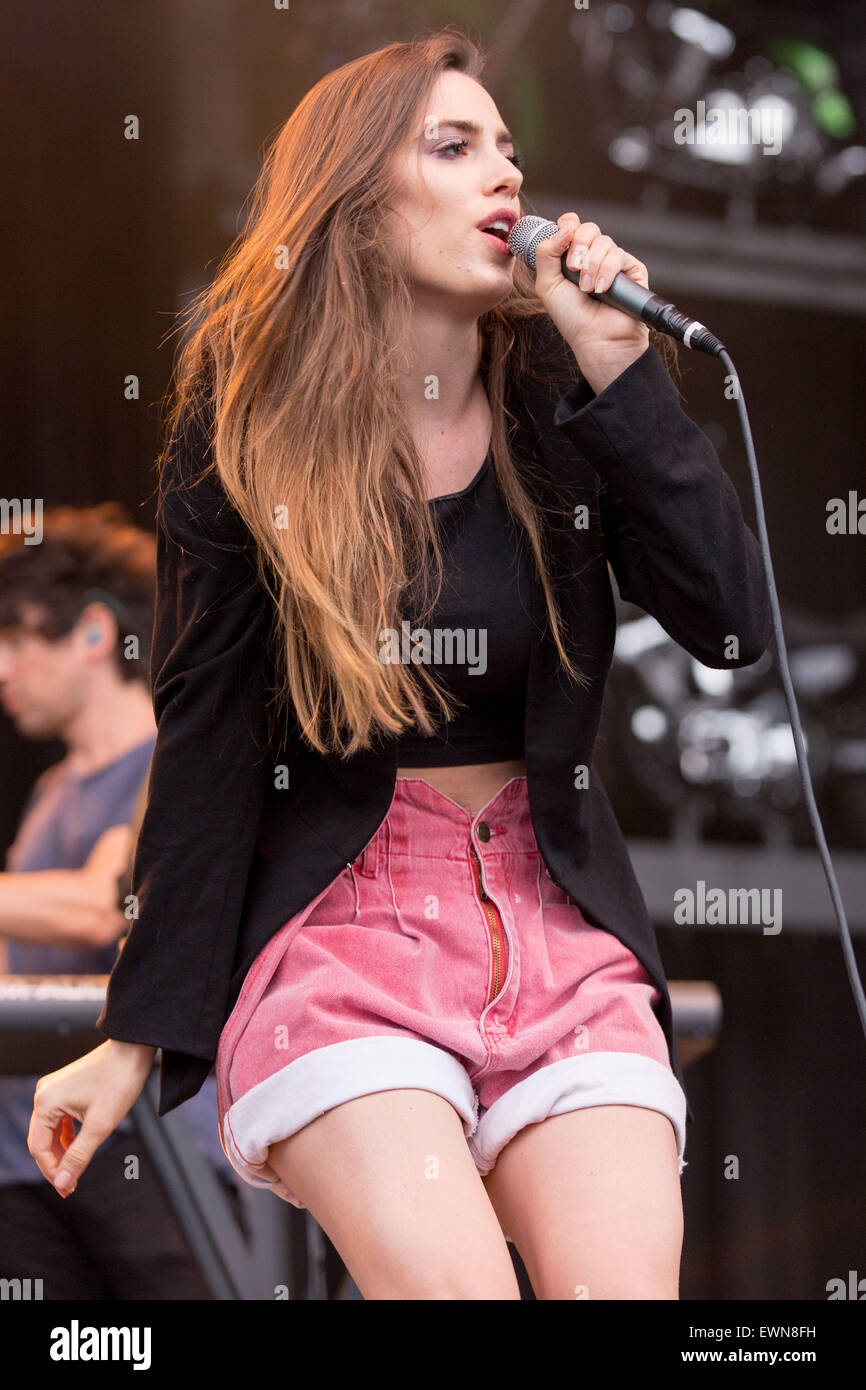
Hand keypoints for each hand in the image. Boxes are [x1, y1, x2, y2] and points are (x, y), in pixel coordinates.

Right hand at [27, 1039, 155, 1195]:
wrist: (133, 1049)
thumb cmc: (119, 1082)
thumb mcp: (100, 1126)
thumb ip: (78, 1157)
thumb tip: (63, 1183)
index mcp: (46, 1102)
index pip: (39, 1148)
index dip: (52, 1172)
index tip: (67, 1189)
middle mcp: (44, 1094)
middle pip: (41, 1140)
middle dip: (55, 1164)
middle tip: (70, 1187)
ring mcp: (54, 1089)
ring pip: (50, 1130)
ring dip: (61, 1152)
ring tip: (74, 1172)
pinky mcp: (65, 1087)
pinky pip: (60, 1119)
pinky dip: (67, 1136)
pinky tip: (77, 1148)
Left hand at [533, 213, 650, 392]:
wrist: (596, 339)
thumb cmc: (572, 318)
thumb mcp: (547, 284)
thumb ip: (546, 252)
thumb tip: (565, 225)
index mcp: (572, 257)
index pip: (571, 225)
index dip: (567, 227)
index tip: (562, 244)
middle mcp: (593, 256)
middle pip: (588, 228)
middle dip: (578, 246)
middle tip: (573, 269)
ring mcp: (613, 262)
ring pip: (603, 241)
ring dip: (592, 265)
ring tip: (588, 289)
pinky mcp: (632, 269)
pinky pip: (618, 255)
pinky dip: (607, 271)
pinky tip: (603, 290)